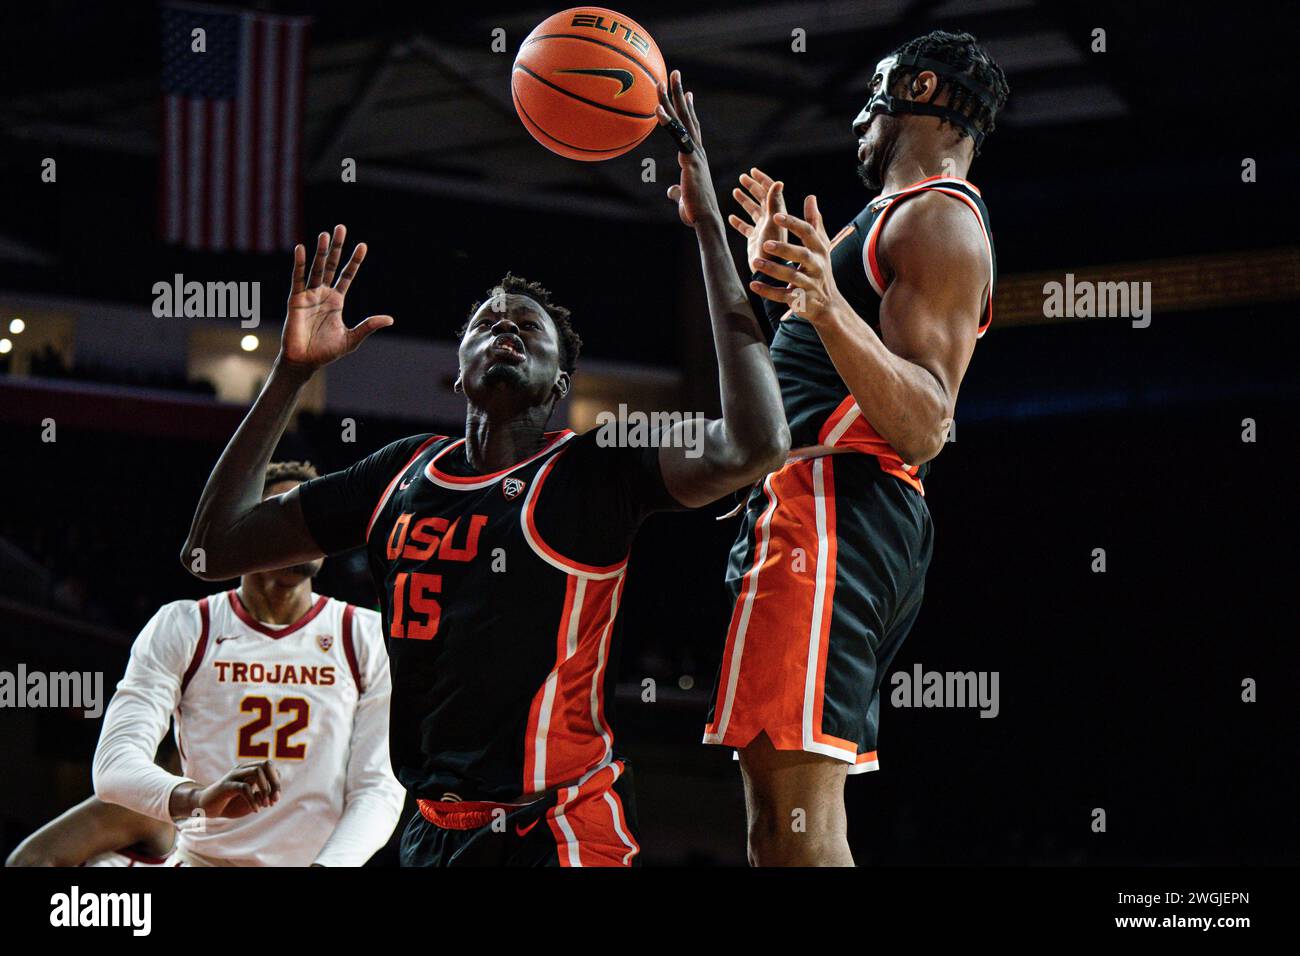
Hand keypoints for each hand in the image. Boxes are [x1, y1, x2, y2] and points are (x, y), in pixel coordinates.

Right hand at [181, 760, 281, 818]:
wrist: (205, 808)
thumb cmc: (230, 804)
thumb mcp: (249, 801)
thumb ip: (262, 796)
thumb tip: (275, 796)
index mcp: (250, 770)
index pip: (271, 768)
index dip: (277, 783)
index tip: (275, 800)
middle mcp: (243, 769)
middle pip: (267, 764)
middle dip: (275, 782)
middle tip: (273, 801)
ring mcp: (234, 775)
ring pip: (257, 771)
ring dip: (265, 789)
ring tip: (265, 805)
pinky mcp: (226, 785)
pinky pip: (244, 788)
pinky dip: (253, 800)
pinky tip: (255, 810)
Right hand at [279, 224, 392, 372]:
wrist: (305, 362)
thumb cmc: (327, 352)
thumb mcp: (352, 338)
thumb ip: (368, 326)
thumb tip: (390, 319)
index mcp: (336, 301)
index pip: (347, 275)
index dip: (354, 261)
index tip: (363, 246)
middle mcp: (323, 294)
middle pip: (332, 265)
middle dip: (337, 248)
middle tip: (341, 228)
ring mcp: (309, 295)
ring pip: (316, 268)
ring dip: (321, 252)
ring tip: (325, 234)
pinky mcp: (295, 300)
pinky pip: (297, 279)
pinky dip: (299, 264)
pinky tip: (301, 249)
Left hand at [656, 70, 718, 227]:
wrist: (705, 220)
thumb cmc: (695, 211)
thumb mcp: (683, 197)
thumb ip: (676, 191)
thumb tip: (671, 191)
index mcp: (695, 156)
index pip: (692, 128)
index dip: (688, 110)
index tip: (687, 93)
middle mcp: (697, 151)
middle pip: (687, 116)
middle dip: (680, 93)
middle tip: (675, 73)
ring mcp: (694, 154)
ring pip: (681, 121)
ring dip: (671, 99)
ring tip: (661, 81)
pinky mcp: (689, 160)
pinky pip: (676, 137)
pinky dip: (667, 122)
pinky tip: (657, 110)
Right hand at [729, 167, 787, 269]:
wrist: (769, 271)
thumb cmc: (773, 247)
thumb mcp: (774, 223)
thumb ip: (774, 203)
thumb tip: (777, 182)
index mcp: (777, 213)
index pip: (769, 192)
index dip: (762, 180)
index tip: (752, 171)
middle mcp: (770, 220)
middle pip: (760, 199)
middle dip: (752, 187)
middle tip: (742, 177)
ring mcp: (761, 230)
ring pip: (751, 211)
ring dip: (744, 201)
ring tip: (735, 191)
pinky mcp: (753, 240)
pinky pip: (745, 228)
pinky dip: (738, 222)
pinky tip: (731, 217)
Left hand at [749, 195, 845, 324]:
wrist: (828, 304)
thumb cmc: (820, 268)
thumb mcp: (820, 245)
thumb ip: (814, 222)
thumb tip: (811, 197)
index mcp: (820, 250)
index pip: (808, 233)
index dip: (793, 223)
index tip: (776, 214)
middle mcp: (817, 266)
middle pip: (801, 255)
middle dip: (784, 249)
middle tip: (765, 243)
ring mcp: (809, 284)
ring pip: (791, 276)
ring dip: (772, 270)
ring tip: (754, 262)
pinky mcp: (800, 300)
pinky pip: (783, 295)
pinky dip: (768, 291)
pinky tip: (753, 285)